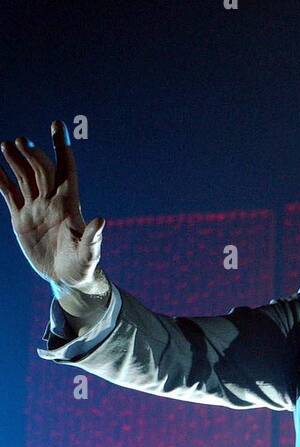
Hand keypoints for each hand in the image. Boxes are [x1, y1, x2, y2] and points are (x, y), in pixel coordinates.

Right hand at [0, 119, 106, 293]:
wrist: (65, 279)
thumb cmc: (82, 267)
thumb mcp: (89, 255)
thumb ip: (93, 238)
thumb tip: (101, 220)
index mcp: (68, 204)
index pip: (65, 169)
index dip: (62, 147)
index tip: (57, 125)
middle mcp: (51, 200)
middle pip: (41, 170)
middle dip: (32, 154)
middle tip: (20, 141)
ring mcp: (35, 207)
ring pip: (24, 177)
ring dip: (15, 161)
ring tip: (5, 145)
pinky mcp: (21, 218)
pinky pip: (9, 194)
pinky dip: (0, 180)